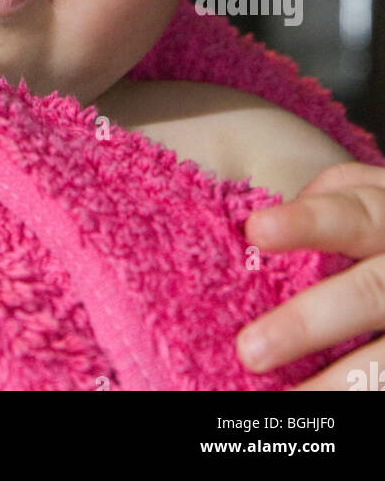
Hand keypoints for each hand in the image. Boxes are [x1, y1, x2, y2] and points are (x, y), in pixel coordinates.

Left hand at [235, 162, 384, 389]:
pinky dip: (360, 399)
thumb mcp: (374, 199)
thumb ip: (332, 200)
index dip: (307, 222)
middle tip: (250, 351)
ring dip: (337, 384)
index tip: (255, 231)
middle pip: (370, 294)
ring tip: (284, 405)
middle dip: (309, 323)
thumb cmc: (384, 233)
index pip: (355, 215)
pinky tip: (319, 421)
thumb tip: (262, 226)